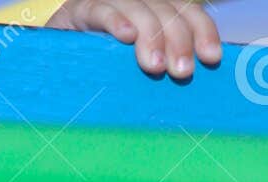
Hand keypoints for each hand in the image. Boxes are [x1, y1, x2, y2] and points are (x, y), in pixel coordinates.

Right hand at [46, 0, 222, 79]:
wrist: (56, 63)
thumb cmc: (103, 72)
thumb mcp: (138, 71)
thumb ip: (163, 69)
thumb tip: (191, 88)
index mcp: (156, 13)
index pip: (186, 11)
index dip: (202, 30)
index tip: (211, 57)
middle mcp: (137, 2)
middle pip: (166, 10)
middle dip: (178, 40)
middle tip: (182, 72)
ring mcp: (110, 3)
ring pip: (138, 8)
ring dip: (151, 35)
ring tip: (154, 66)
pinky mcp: (81, 10)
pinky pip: (101, 11)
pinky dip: (114, 21)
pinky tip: (125, 37)